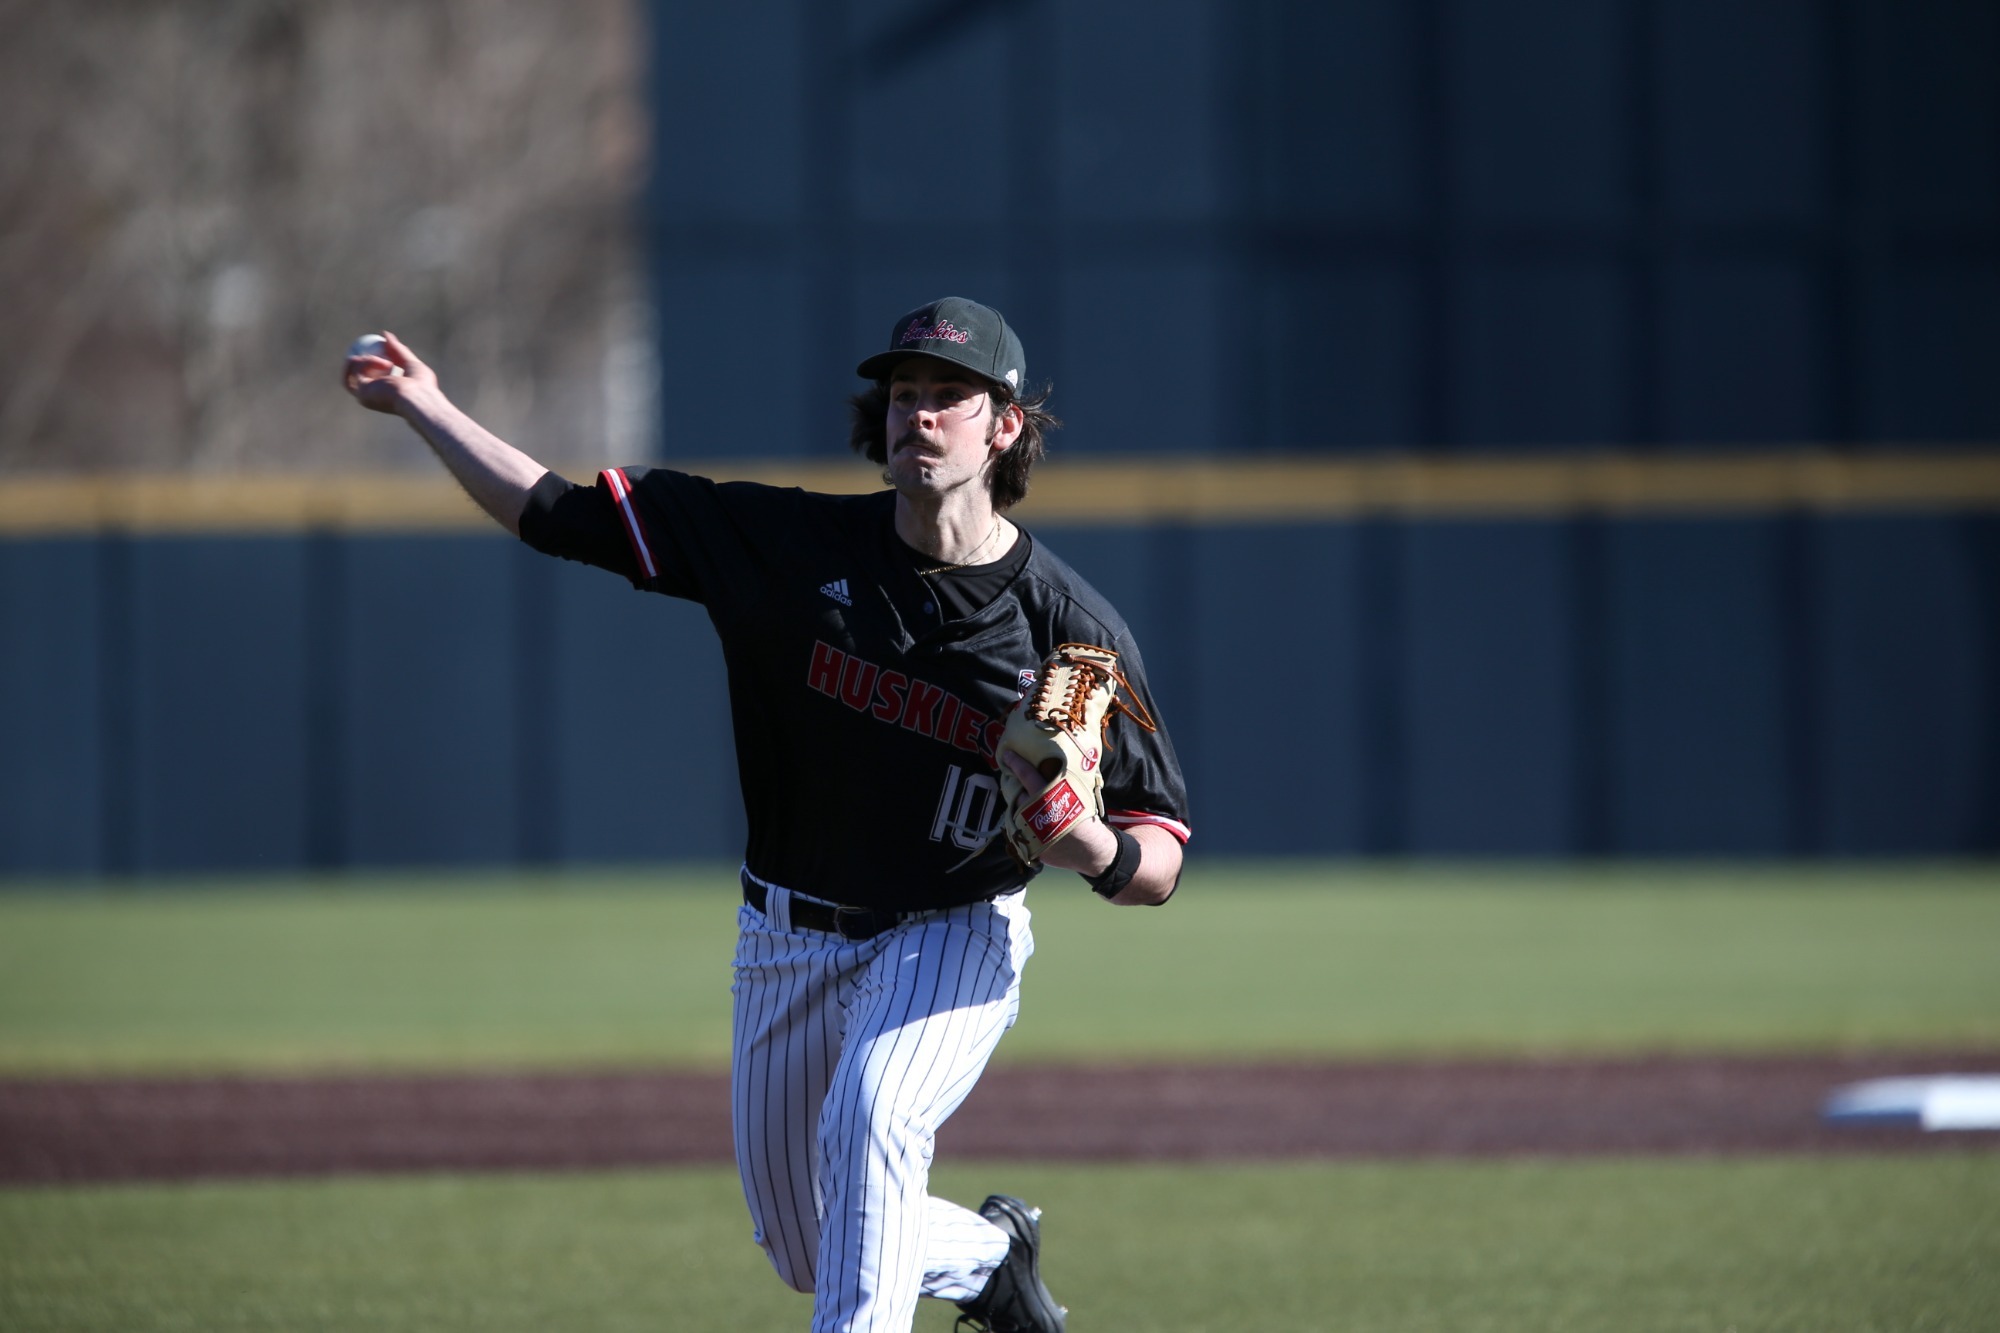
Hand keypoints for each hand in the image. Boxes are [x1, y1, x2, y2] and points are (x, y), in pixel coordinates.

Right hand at [343, 331, 436, 414]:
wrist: (416, 396)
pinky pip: (353, 372)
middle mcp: (373, 398)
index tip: (375, 347)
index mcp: (386, 394)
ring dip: (365, 361)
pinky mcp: (361, 393)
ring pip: (352, 373)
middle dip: (358, 360)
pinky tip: (377, 362)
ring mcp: (366, 397)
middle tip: (365, 347)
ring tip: (385, 362)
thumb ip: (397, 350)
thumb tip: (385, 334)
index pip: (372, 377)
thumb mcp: (410, 362)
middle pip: (357, 377)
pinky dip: (363, 363)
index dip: (371, 361)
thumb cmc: (420, 384)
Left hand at [998, 750, 1117, 875]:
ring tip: (1028, 805)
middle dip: (1017, 790)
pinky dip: (1024, 826)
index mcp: (1047, 798)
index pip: (1027, 776)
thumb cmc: (1085, 819)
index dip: (1016, 763)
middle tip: (1019, 784)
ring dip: (1019, 808)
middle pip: (1017, 796)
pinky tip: (1033, 824)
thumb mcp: (1075, 796)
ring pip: (1016, 814)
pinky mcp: (1030, 846)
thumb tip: (1045, 771)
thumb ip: (1057, 786)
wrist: (1091, 850)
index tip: (1007, 754)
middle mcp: (1035, 814)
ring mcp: (1031, 832)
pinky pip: (1021, 832)